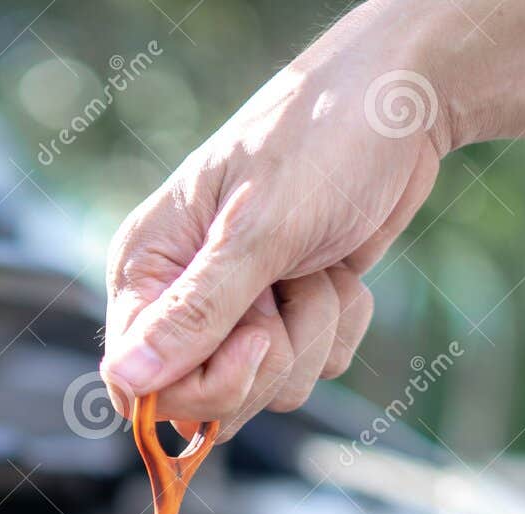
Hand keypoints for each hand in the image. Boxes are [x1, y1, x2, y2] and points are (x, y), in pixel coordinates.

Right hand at [101, 2, 447, 437]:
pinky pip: (314, 366)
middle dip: (270, 354)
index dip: (199, 388)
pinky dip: (342, 321)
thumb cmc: (319, 143)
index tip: (257, 345)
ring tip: (319, 263)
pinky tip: (340, 267)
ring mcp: (238, 307)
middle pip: (208, 398)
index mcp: (146, 269)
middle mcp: (182, 295)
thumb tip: (125, 381)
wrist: (398, 105)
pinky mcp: (290, 312)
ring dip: (314, 330)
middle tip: (291, 284)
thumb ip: (194, 314)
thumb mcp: (257, 231)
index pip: (138, 381)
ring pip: (269, 386)